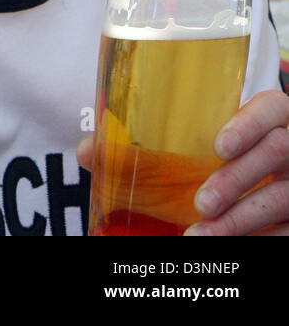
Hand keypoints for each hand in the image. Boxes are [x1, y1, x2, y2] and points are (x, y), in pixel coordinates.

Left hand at [76, 89, 288, 234]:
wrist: (247, 189)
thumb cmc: (210, 159)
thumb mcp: (187, 146)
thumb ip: (142, 145)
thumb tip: (88, 152)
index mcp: (268, 117)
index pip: (272, 109)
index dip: (249, 124)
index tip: (218, 146)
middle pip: (278, 152)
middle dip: (236, 179)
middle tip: (199, 203)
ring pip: (284, 197)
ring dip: (241, 219)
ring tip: (200, 235)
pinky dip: (261, 239)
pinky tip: (228, 247)